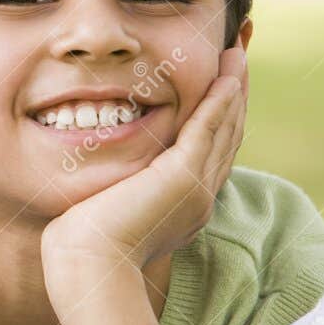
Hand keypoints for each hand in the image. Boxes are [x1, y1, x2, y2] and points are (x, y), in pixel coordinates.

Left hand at [41, 46, 247, 278]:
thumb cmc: (84, 249)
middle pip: (226, 137)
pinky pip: (209, 129)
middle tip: (238, 61)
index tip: (220, 88)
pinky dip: (220, 101)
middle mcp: (199, 197)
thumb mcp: (107, 215)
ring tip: (238, 56)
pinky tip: (226, 76)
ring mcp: (197, 188)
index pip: (208, 153)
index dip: (218, 119)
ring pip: (225, 129)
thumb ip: (117, 194)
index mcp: (184, 206)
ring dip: (233, 90)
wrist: (90, 268)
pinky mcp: (185, 178)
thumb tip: (102, 187)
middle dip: (234, 97)